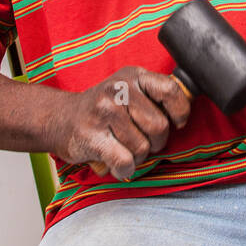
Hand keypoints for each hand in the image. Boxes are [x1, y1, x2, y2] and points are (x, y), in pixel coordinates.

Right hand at [50, 66, 191, 181]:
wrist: (60, 119)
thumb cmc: (104, 110)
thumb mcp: (130, 90)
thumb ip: (155, 97)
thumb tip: (185, 113)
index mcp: (133, 75)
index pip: (171, 91)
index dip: (179, 112)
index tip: (175, 123)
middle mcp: (118, 88)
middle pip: (159, 126)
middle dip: (155, 142)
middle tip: (140, 140)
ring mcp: (103, 111)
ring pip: (142, 147)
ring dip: (137, 156)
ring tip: (123, 147)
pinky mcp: (91, 135)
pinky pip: (124, 161)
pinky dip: (125, 169)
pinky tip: (117, 165)